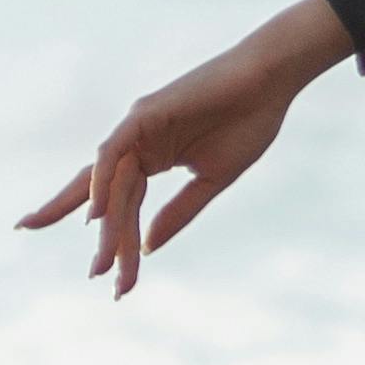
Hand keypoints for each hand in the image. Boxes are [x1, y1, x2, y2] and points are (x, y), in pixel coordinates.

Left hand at [21, 0, 352, 297]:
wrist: (271, 80)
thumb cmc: (249, 122)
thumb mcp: (212, 179)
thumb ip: (178, 212)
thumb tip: (148, 247)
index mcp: (152, 157)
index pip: (124, 206)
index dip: (118, 243)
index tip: (117, 283)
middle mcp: (136, 143)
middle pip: (105, 197)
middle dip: (100, 238)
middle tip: (93, 278)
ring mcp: (137, 127)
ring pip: (111, 184)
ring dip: (107, 224)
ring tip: (102, 265)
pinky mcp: (144, 113)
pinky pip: (113, 152)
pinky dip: (102, 181)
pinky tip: (96, 216)